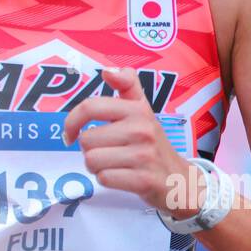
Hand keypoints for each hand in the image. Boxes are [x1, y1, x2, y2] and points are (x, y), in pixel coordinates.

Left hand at [62, 67, 204, 216]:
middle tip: (108, 152)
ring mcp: (144, 155)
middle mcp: (141, 129)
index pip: (90, 107)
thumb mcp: (143, 110)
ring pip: (92, 160)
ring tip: (115, 164)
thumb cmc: (152, 143)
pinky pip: (104, 178)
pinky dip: (107, 180)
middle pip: (87, 140)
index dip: (71, 121)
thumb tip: (107, 71)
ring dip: (97, 167)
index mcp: (137, 109)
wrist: (180, 179)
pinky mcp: (143, 180)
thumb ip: (127, 85)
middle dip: (90, 150)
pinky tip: (122, 176)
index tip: (71, 133)